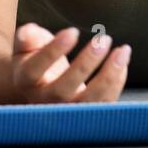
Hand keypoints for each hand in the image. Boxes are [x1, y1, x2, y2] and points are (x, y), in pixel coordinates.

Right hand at [11, 23, 130, 102]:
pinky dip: (117, 83)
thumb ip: (27, 37)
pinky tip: (122, 60)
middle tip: (103, 39)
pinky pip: (105, 104)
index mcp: (25, 81)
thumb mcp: (26, 47)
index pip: (35, 69)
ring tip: (122, 51)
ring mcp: (66, 113)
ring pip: (89, 102)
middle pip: (63, 90)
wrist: (42, 90)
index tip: (73, 31)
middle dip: (86, 63)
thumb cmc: (36, 61)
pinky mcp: (87, 115)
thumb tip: (29, 33)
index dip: (54, 50)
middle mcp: (44, 102)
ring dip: (109, 77)